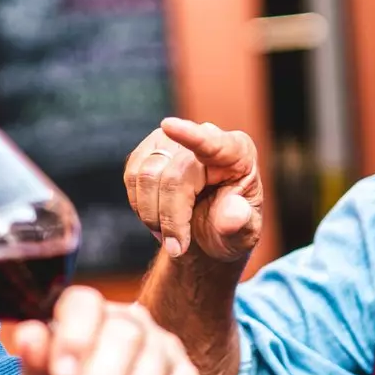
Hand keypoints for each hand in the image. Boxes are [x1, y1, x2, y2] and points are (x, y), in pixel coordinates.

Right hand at [124, 118, 262, 261]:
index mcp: (238, 153)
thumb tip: (232, 214)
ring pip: (145, 176)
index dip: (190, 136)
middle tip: (177, 248)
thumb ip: (240, 225)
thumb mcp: (243, 236)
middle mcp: (206, 137)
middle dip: (170, 219)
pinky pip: (132, 176)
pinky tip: (158, 218)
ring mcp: (174, 140)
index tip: (168, 126)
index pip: (213, 144)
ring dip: (152, 215)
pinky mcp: (150, 149)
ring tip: (170, 234)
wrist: (208, 232)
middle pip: (173, 178)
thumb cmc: (229, 229)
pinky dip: (140, 206)